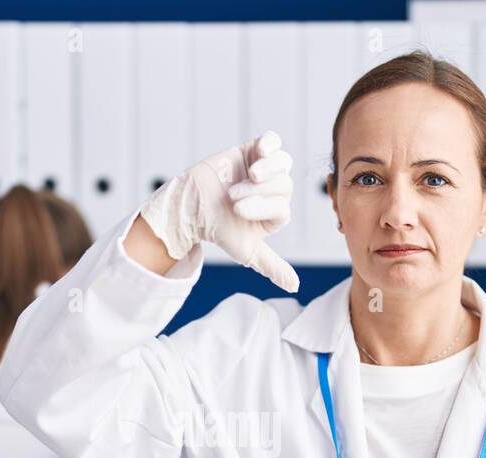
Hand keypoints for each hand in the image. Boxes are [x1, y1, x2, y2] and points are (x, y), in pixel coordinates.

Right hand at [138, 130, 299, 293]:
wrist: (191, 205)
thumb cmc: (218, 229)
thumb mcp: (247, 251)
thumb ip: (272, 266)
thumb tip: (295, 288)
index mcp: (276, 213)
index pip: (283, 208)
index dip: (263, 207)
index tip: (238, 211)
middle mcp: (275, 191)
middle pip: (284, 186)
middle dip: (258, 192)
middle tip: (233, 196)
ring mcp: (265, 169)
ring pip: (283, 164)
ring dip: (268, 169)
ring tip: (250, 173)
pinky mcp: (253, 150)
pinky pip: (273, 141)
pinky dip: (271, 143)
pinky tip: (261, 149)